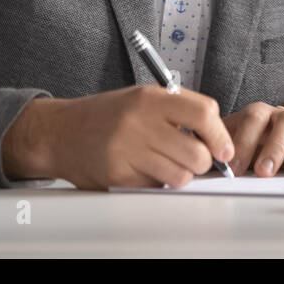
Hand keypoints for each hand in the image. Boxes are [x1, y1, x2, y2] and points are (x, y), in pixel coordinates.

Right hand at [3, 86, 234, 189]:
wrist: (59, 132)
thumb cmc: (107, 114)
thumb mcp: (142, 97)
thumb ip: (180, 110)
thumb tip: (218, 138)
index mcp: (150, 98)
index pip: (203, 113)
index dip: (220, 135)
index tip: (224, 149)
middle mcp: (139, 122)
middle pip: (196, 152)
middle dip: (203, 161)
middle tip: (195, 159)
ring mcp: (127, 151)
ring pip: (180, 175)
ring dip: (181, 174)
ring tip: (168, 164)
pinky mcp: (117, 176)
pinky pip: (155, 187)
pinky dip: (157, 183)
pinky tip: (144, 170)